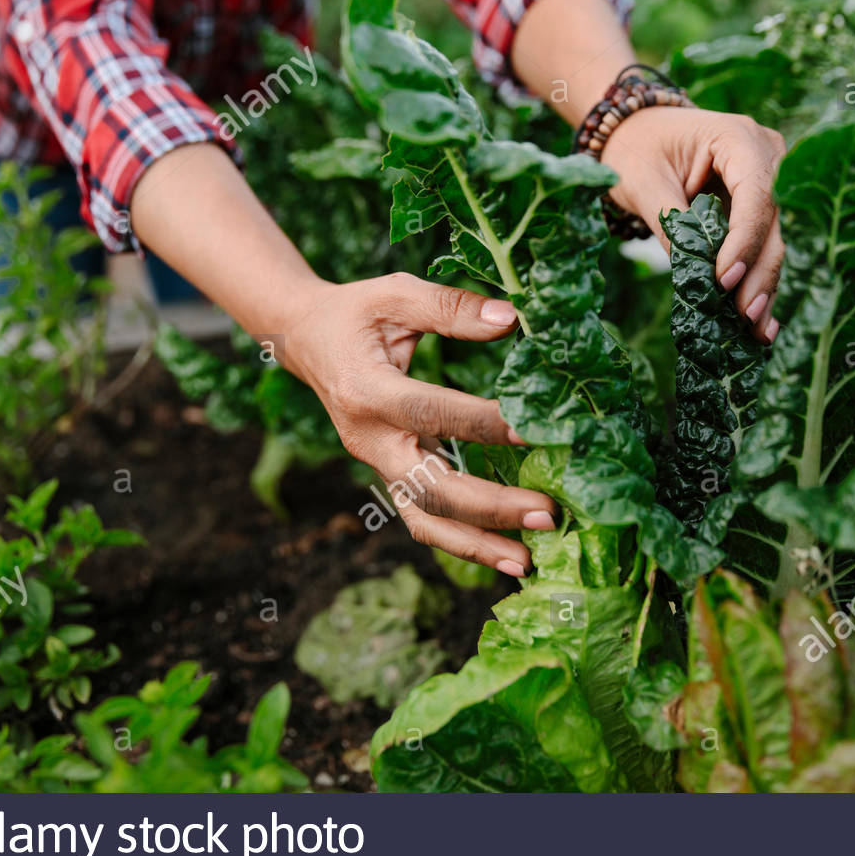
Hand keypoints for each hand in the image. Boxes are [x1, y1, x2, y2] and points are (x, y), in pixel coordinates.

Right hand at [277, 272, 557, 576]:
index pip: (432, 412)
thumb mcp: (396, 294)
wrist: (306, 341)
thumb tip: (511, 319)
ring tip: (529, 561)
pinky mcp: (390, 476)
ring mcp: (377, 465)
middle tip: (548, 512)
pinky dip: (464, 542)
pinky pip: (425, 518)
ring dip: (477, 545)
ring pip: (424, 519)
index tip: (534, 430)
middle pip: (430, 487)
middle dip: (490, 507)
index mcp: (367, 391)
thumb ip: (451, 308)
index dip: (483, 423)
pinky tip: (507, 555)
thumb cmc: (355, 313)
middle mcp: (369, 440)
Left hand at [600, 106, 786, 343]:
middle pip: (772, 221)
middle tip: (746, 317)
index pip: (755, 192)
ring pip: (773, 240)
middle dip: (760, 272)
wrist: (638, 131)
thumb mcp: (643, 182)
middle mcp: (766, 155)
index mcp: (737, 136)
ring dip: (765, 287)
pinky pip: (762, 246)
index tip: (726, 280)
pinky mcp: (759, 207)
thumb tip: (692, 277)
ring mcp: (768, 181)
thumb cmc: (637, 148)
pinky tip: (761, 321)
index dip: (745, 239)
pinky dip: (757, 282)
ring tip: (759, 332)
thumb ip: (670, 223)